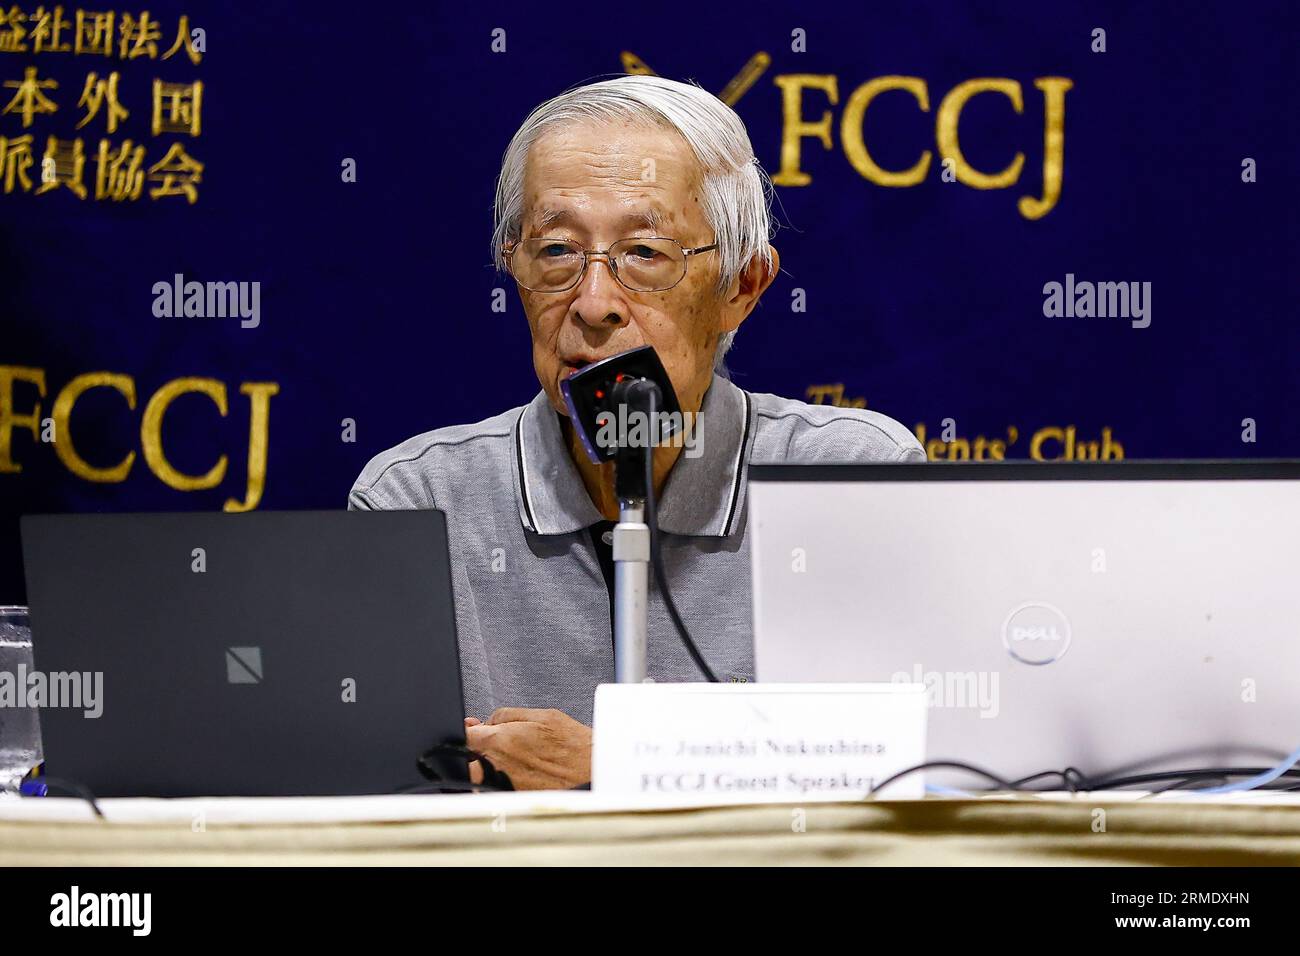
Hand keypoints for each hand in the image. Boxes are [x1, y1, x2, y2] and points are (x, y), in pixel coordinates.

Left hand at [464, 708, 591, 790]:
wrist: (594, 772)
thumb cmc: (574, 746)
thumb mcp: (542, 715)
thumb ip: (507, 715)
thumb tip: (488, 721)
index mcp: (501, 741)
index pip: (463, 736)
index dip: (464, 731)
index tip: (470, 731)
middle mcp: (497, 766)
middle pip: (464, 762)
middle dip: (470, 754)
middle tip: (486, 748)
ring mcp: (502, 787)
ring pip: (477, 780)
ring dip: (483, 770)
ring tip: (506, 762)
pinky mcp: (512, 802)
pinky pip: (493, 793)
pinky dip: (497, 784)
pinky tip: (516, 775)